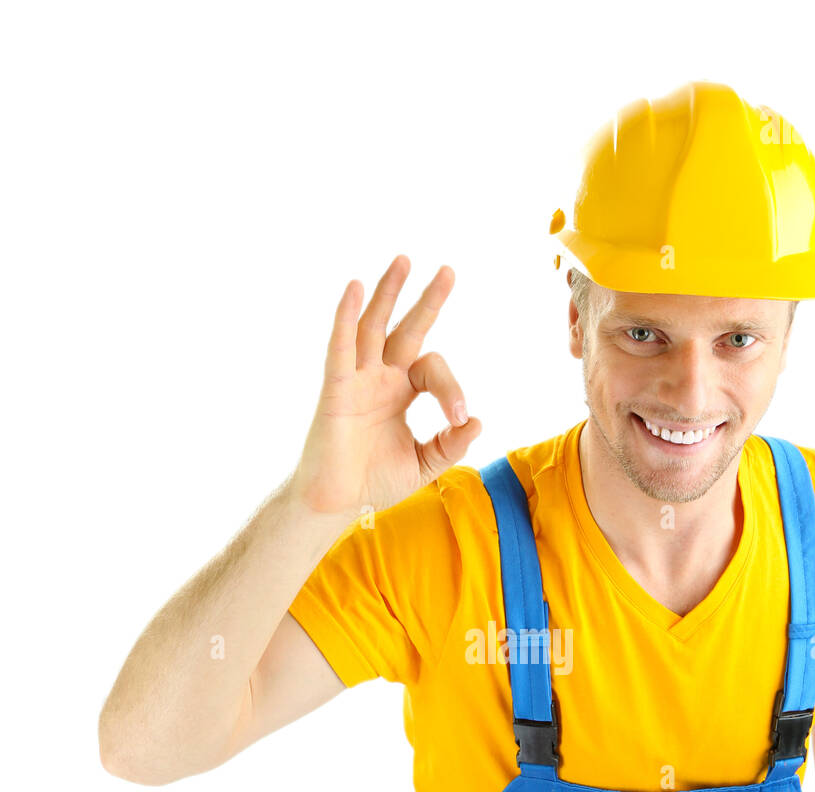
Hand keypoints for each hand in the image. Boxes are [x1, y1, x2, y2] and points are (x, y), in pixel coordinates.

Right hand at [290, 254, 481, 516]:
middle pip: (405, 329)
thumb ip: (451, 445)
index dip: (451, 390)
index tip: (459, 418)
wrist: (337, 504)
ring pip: (373, 327)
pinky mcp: (336, 389)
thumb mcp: (424, 464)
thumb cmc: (374, 483)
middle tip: (450, 271)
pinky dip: (346, 317)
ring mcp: (357, 380)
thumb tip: (478, 421)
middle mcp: (380, 379)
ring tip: (404, 261)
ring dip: (388, 293)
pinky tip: (355, 287)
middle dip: (427, 301)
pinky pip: (341, 348)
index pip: (433, 371)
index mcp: (401, 393)